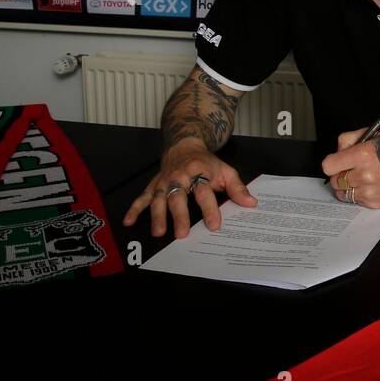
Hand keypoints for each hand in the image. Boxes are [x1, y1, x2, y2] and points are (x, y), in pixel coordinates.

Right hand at [123, 146, 255, 238]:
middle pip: (178, 196)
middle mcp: (180, 177)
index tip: (214, 225)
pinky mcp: (153, 185)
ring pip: (159, 198)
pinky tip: (128, 221)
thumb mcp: (225, 171)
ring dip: (157, 215)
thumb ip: (237, 188)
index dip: (209, 209)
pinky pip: (142, 197)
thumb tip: (251, 203)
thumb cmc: (206, 163)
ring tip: (159, 232)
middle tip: (182, 234)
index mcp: (200, 172)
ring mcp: (164, 181)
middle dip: (180, 215)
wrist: (184, 146)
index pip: (204, 192)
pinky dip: (134, 209)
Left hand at [321, 128, 379, 208]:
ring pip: (343, 193)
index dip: (332, 164)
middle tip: (351, 171)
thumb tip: (337, 151)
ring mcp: (368, 191)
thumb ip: (350, 139)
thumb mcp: (374, 136)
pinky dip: (358, 194)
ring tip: (360, 180)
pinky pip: (354, 200)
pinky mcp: (373, 202)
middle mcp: (363, 174)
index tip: (337, 163)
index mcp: (362, 155)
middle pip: (335, 181)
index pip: (328, 165)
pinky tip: (370, 186)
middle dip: (340, 175)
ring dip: (348, 187)